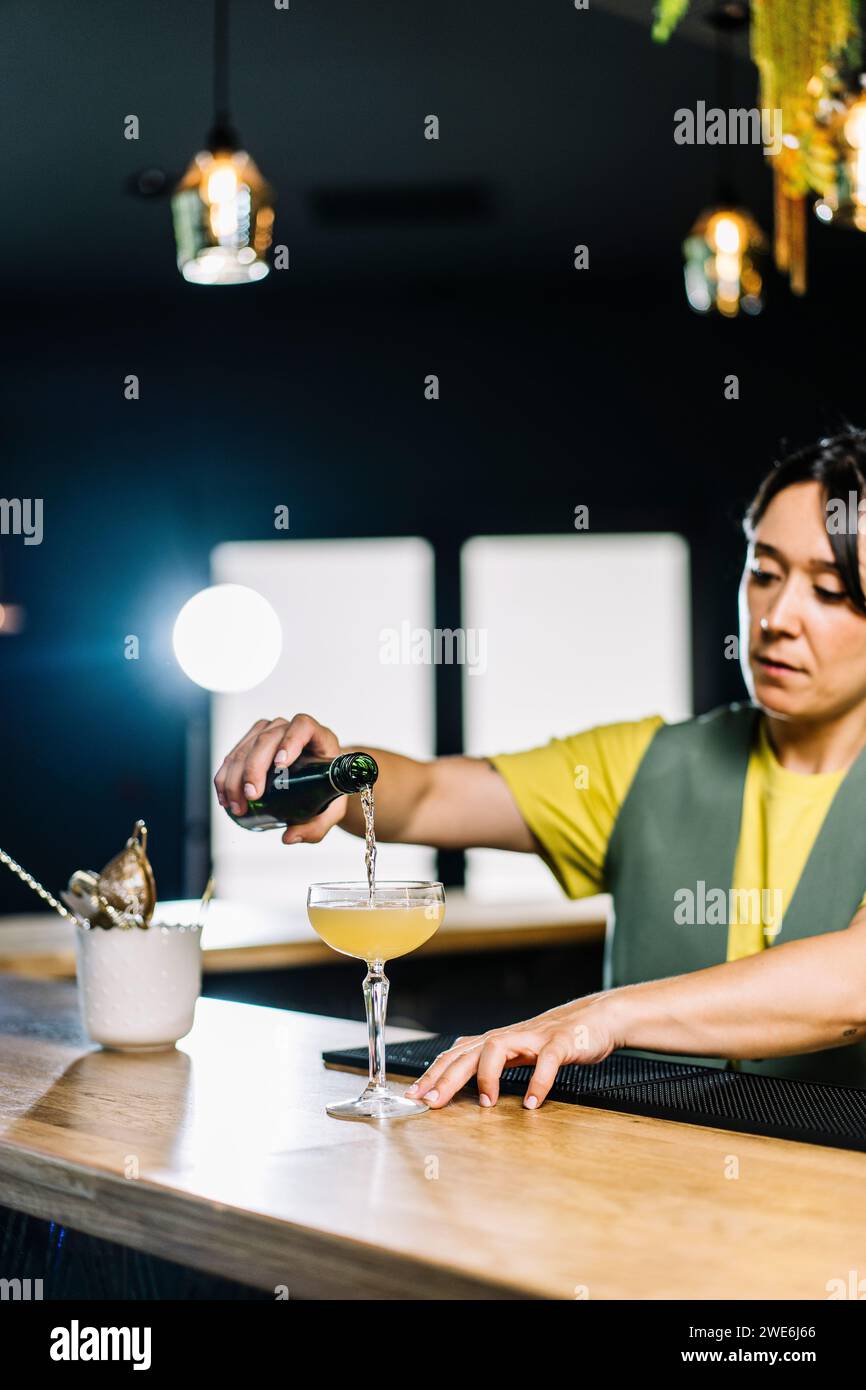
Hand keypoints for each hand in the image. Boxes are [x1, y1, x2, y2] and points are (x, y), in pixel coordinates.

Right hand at [213, 713, 346, 845]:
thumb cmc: (329, 789)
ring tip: (236, 805)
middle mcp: (292, 729)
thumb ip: (316, 826)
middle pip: (268, 738)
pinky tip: (225, 796)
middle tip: (250, 797)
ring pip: (247, 746)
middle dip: (254, 768)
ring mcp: (271, 733)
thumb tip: (290, 837)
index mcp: (319, 738)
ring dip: (235, 775)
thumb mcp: (332, 811)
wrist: (321, 780)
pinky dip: (226, 775)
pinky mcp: (254, 741)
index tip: (280, 765)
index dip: (290, 741)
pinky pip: (234, 753)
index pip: (303, 726)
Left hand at [405, 994, 625, 1110]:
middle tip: (431, 1102)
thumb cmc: (557, 1038)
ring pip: (498, 1047)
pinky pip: (547, 1060)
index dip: (434, 1073)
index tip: (414, 1096)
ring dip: (487, 1076)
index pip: (457, 1055)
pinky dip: (538, 1082)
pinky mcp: (561, 1042)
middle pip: (469, 1052)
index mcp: (499, 1041)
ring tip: (486, 1103)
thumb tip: (463, 1069)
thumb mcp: (520, 1049)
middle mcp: (511, 1035)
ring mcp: (535, 1036)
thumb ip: (494, 1059)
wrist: (598, 1017)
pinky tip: (533, 1104)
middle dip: (446, 1077)